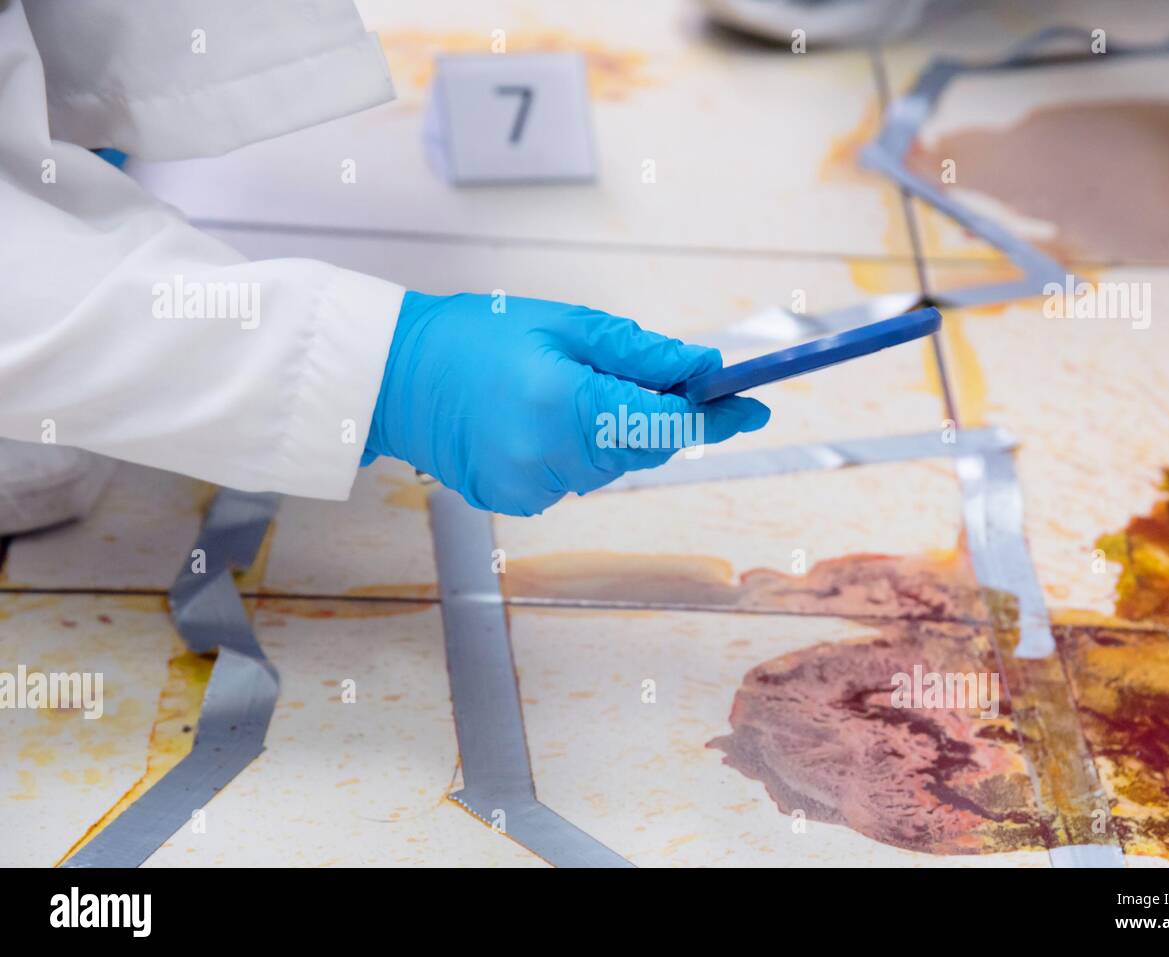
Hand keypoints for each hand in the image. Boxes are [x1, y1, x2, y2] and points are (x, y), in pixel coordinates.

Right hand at [364, 292, 769, 515]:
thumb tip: (702, 372)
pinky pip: (576, 477)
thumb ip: (639, 354)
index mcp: (563, 405)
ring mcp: (530, 488)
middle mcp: (549, 458)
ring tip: (567, 388)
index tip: (755, 408)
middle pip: (642, 448)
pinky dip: (579, 450)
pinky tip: (543, 418)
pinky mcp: (515, 501)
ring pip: (611, 465)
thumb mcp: (564, 324)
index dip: (715, 419)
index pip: (663, 425)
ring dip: (614, 431)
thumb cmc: (475, 334)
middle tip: (648, 377)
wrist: (394, 375)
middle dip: (656, 415)